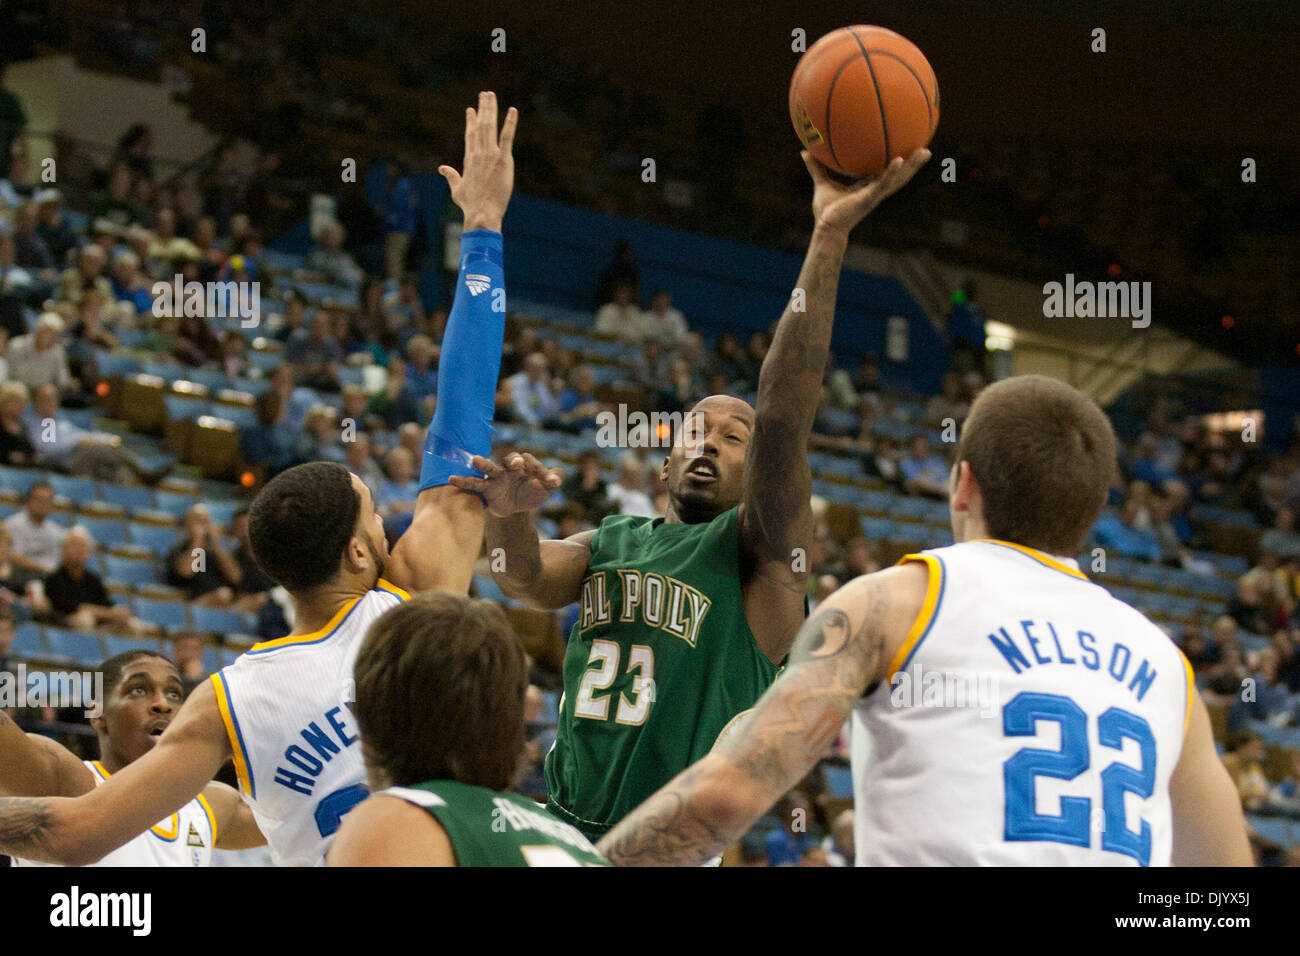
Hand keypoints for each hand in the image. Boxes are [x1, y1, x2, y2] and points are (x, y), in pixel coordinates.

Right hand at [439, 91, 517, 232]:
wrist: (482, 213)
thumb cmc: (470, 204)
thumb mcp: (456, 189)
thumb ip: (450, 176)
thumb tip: (441, 168)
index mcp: (469, 159)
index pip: (470, 135)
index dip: (471, 121)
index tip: (471, 109)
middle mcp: (478, 153)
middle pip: (480, 125)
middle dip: (482, 108)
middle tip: (485, 94)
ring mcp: (491, 155)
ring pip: (490, 126)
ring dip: (491, 109)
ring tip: (491, 95)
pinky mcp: (503, 160)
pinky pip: (507, 137)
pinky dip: (510, 123)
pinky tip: (513, 110)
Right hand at [449, 452, 561, 517]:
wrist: (516, 507)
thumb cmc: (530, 492)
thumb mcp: (545, 488)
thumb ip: (553, 479)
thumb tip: (558, 477)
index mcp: (525, 466)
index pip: (532, 463)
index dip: (542, 471)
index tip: (552, 482)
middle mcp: (509, 468)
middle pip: (511, 459)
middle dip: (514, 460)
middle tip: (518, 463)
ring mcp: (496, 477)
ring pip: (489, 468)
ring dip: (483, 463)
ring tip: (475, 459)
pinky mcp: (486, 488)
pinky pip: (474, 483)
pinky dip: (463, 481)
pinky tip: (451, 479)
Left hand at [805, 147, 929, 235]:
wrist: (826, 227)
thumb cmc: (826, 210)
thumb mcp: (822, 183)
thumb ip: (816, 168)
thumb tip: (804, 151)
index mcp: (868, 187)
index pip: (887, 173)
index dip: (898, 163)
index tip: (907, 149)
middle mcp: (876, 190)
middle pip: (900, 175)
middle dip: (914, 164)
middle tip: (927, 149)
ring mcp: (876, 194)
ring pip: (899, 179)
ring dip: (913, 166)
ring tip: (926, 152)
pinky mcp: (870, 198)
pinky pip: (884, 184)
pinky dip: (892, 172)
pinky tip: (900, 160)